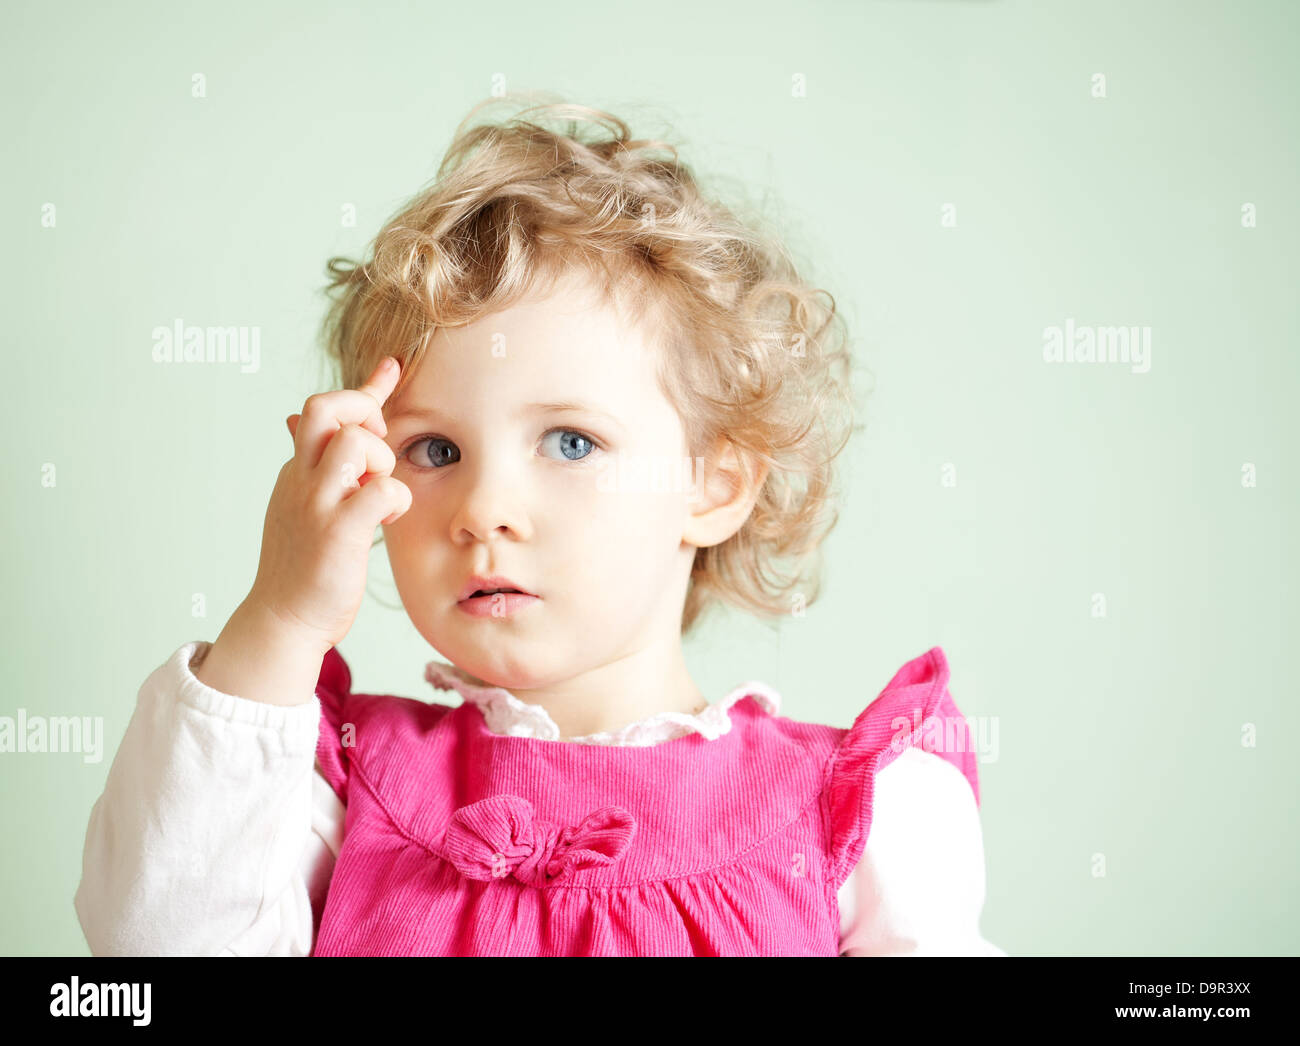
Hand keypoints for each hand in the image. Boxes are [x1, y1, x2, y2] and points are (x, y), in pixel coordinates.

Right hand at [245, 357, 412, 653]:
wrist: (284, 620)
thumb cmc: (302, 565)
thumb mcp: (300, 502)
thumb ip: (311, 463)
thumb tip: (293, 419)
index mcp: (298, 470)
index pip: (324, 411)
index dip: (365, 388)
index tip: (393, 368)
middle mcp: (303, 478)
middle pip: (328, 408)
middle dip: (365, 411)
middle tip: (381, 445)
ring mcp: (318, 504)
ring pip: (355, 442)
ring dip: (381, 459)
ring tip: (380, 492)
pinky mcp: (338, 533)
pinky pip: (379, 491)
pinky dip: (394, 498)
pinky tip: (388, 519)